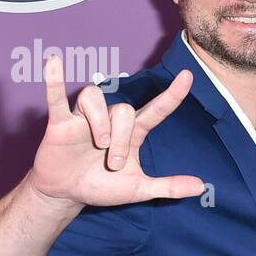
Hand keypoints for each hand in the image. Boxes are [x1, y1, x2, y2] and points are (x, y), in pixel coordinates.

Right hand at [29, 55, 204, 209]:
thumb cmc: (103, 185)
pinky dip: (54, 80)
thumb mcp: (139, 189)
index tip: (188, 76)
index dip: (172, 94)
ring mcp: (85, 118)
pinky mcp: (60, 123)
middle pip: (123, 111)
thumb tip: (201, 187)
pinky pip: (56, 97)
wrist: (68, 194)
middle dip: (121, 140)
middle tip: (114, 164)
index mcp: (133, 133)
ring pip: (96, 99)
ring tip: (99, 145)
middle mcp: (110, 119)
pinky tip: (53, 61)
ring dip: (99, 123)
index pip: (156, 109)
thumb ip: (168, 186)